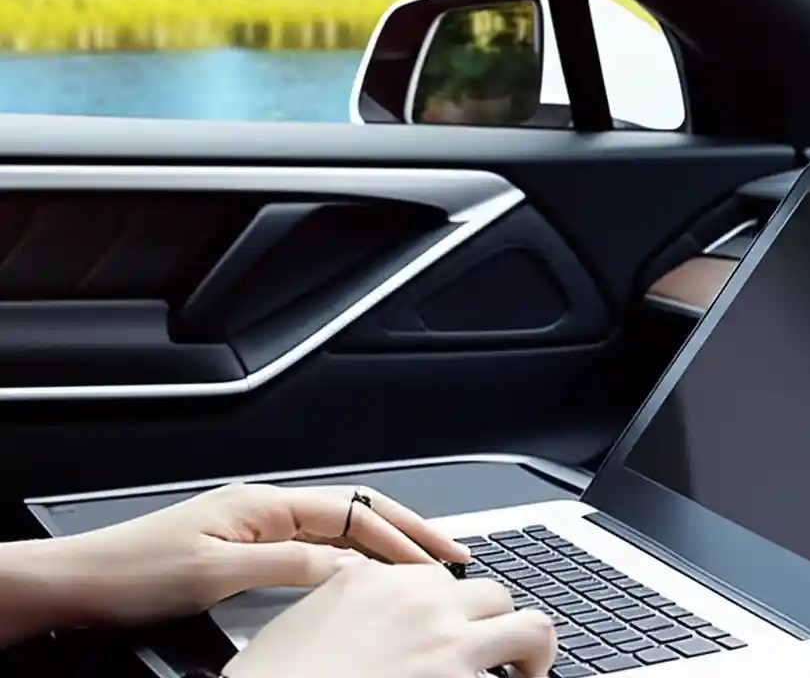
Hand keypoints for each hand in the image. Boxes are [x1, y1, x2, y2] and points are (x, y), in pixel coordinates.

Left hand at [53, 483, 469, 627]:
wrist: (83, 581)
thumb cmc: (135, 571)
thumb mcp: (218, 571)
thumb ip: (289, 564)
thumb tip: (349, 565)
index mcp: (266, 504)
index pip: (355, 513)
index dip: (402, 537)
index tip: (435, 560)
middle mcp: (267, 509)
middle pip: (358, 514)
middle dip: (409, 532)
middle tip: (451, 553)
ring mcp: (258, 528)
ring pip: (341, 532)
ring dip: (385, 547)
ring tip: (423, 566)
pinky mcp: (247, 550)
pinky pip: (317, 550)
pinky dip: (353, 561)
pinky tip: (368, 578)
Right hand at [224, 561, 556, 677]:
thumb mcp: (301, 625)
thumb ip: (345, 602)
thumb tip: (367, 599)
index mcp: (375, 584)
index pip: (439, 577)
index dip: (456, 606)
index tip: (462, 624)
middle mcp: (420, 606)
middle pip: (491, 594)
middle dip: (500, 622)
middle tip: (501, 653)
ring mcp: (449, 647)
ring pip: (531, 628)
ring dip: (535, 650)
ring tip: (531, 673)